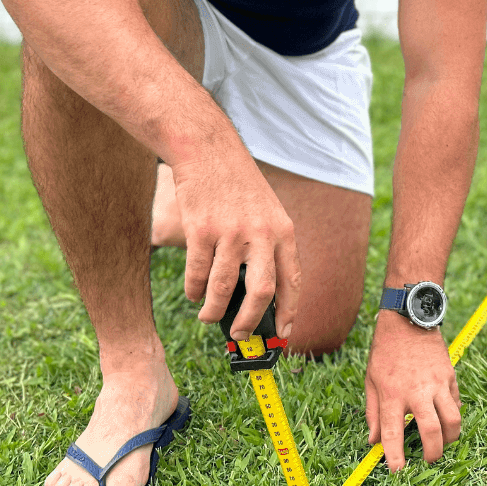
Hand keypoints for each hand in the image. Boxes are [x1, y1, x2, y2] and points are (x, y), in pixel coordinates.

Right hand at [172, 151, 299, 341]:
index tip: (284, 333)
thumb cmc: (238, 185)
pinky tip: (194, 293)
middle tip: (240, 334)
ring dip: (214, 311)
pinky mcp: (201, 231)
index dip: (290, 311)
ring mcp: (230, 233)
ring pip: (223, 289)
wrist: (208, 151)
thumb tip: (259, 298)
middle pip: (262, 292)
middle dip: (251, 321)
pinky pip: (197, 275)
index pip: (292, 280)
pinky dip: (194, 291)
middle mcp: (261, 234)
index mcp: (283, 231)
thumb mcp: (267, 212)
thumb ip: (268, 248)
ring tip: (209, 317)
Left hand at [366, 310, 461, 471]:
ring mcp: (436, 384)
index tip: (397, 472)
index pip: (393, 433)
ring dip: (450, 438)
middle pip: (431, 431)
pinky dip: (453, 416)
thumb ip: (373, 413)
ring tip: (442, 443)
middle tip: (429, 460)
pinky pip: (456, 404)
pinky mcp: (449, 377)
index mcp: (392, 394)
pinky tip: (445, 419)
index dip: (395, 456)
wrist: (408, 320)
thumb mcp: (371, 380)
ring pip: (453, 420)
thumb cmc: (385, 352)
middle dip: (433, 453)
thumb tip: (374, 441)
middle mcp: (416, 391)